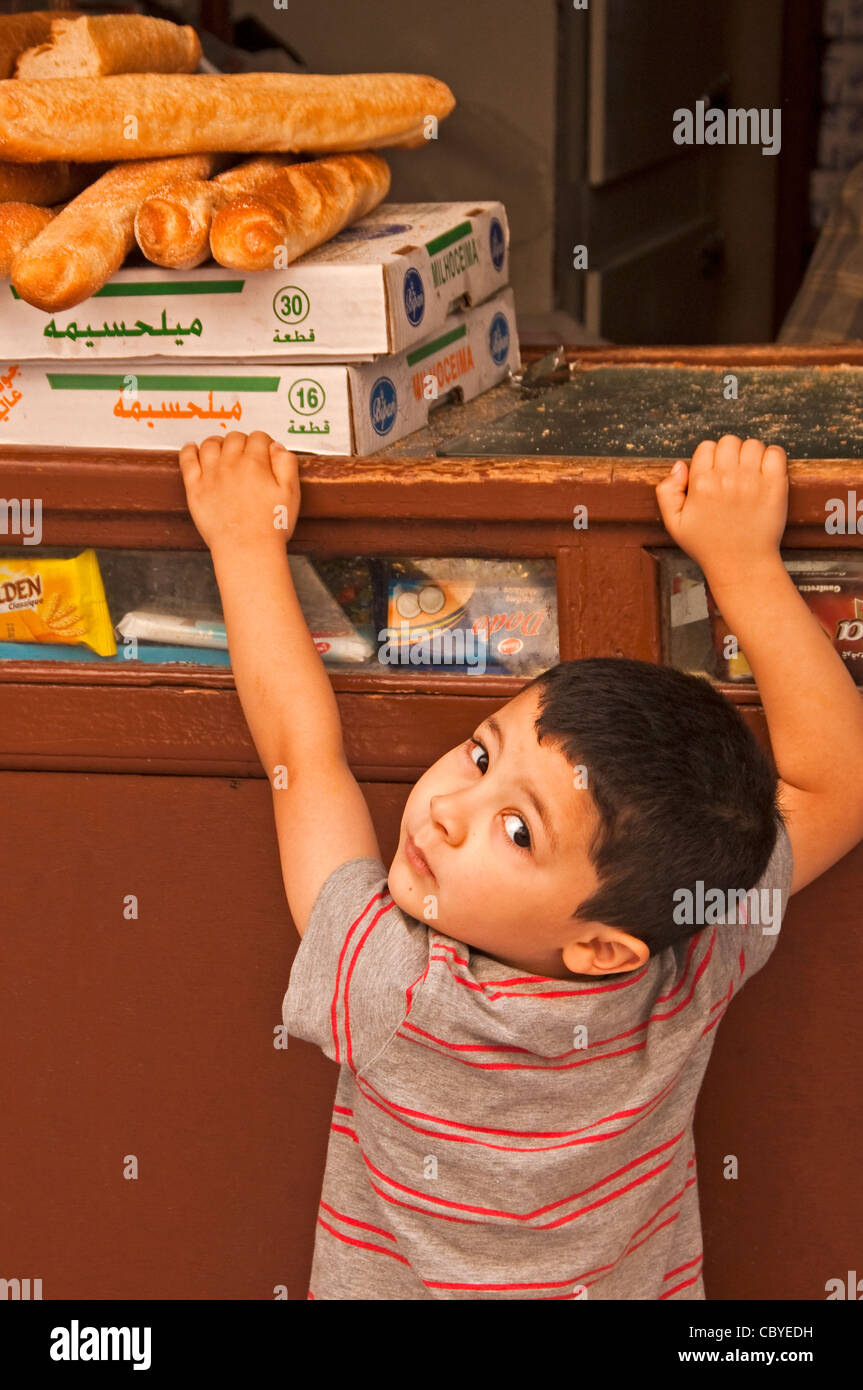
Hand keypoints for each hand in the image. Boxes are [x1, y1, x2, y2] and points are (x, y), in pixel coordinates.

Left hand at [178, 431, 299, 552]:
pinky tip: (192, 448)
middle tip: (246, 454)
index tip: (265, 451)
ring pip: (211, 444)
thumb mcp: (291, 492)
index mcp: (256, 463)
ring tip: (223, 450)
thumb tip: (276, 446)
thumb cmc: (271, 526)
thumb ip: (286, 464)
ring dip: (218, 442)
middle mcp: (231, 463)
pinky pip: (187, 459)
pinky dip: (189, 450)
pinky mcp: (195, 488)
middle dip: (243, 442)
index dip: (264, 443)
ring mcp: (211, 474)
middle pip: (235, 438)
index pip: (259, 437)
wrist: (247, 548)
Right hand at [655, 434, 788, 588]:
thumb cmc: (708, 545)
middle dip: (729, 454)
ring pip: (752, 444)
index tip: (714, 474)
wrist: (742, 565)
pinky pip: (776, 453)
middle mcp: (727, 479)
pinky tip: (766, 472)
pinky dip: (772, 457)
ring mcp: (753, 481)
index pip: (706, 447)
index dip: (709, 459)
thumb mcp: (674, 523)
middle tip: (732, 474)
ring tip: (749, 474)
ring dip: (750, 455)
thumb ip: (667, 491)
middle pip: (729, 441)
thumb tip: (679, 465)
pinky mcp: (775, 486)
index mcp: (701, 484)